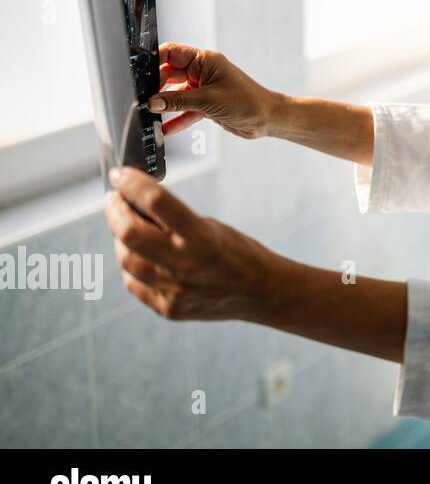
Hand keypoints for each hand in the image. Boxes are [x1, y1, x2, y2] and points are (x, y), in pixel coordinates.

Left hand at [104, 166, 280, 321]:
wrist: (261, 292)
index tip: (119, 175)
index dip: (131, 183)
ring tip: (128, 228)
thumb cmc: (239, 253)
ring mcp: (173, 289)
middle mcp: (185, 264)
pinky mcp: (167, 308)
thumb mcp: (212, 227)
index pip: (156, 202)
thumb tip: (136, 206)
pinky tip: (141, 257)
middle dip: (115, 210)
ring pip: (125, 259)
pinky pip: (134, 283)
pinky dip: (132, 266)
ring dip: (120, 239)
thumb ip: (174, 221)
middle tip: (115, 200)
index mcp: (202, 237)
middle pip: (129, 233)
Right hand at [147, 42, 280, 137]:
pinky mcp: (207, 104)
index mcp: (205, 61)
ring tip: (147, 115)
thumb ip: (178, 101)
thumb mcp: (208, 100)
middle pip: (169, 74)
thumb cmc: (247, 102)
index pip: (171, 53)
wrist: (268, 119)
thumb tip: (152, 102)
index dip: (153, 60)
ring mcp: (204, 88)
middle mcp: (203, 72)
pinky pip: (185, 110)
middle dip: (154, 86)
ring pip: (175, 94)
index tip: (137, 72)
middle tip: (139, 99)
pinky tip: (164, 130)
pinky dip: (176, 119)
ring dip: (164, 105)